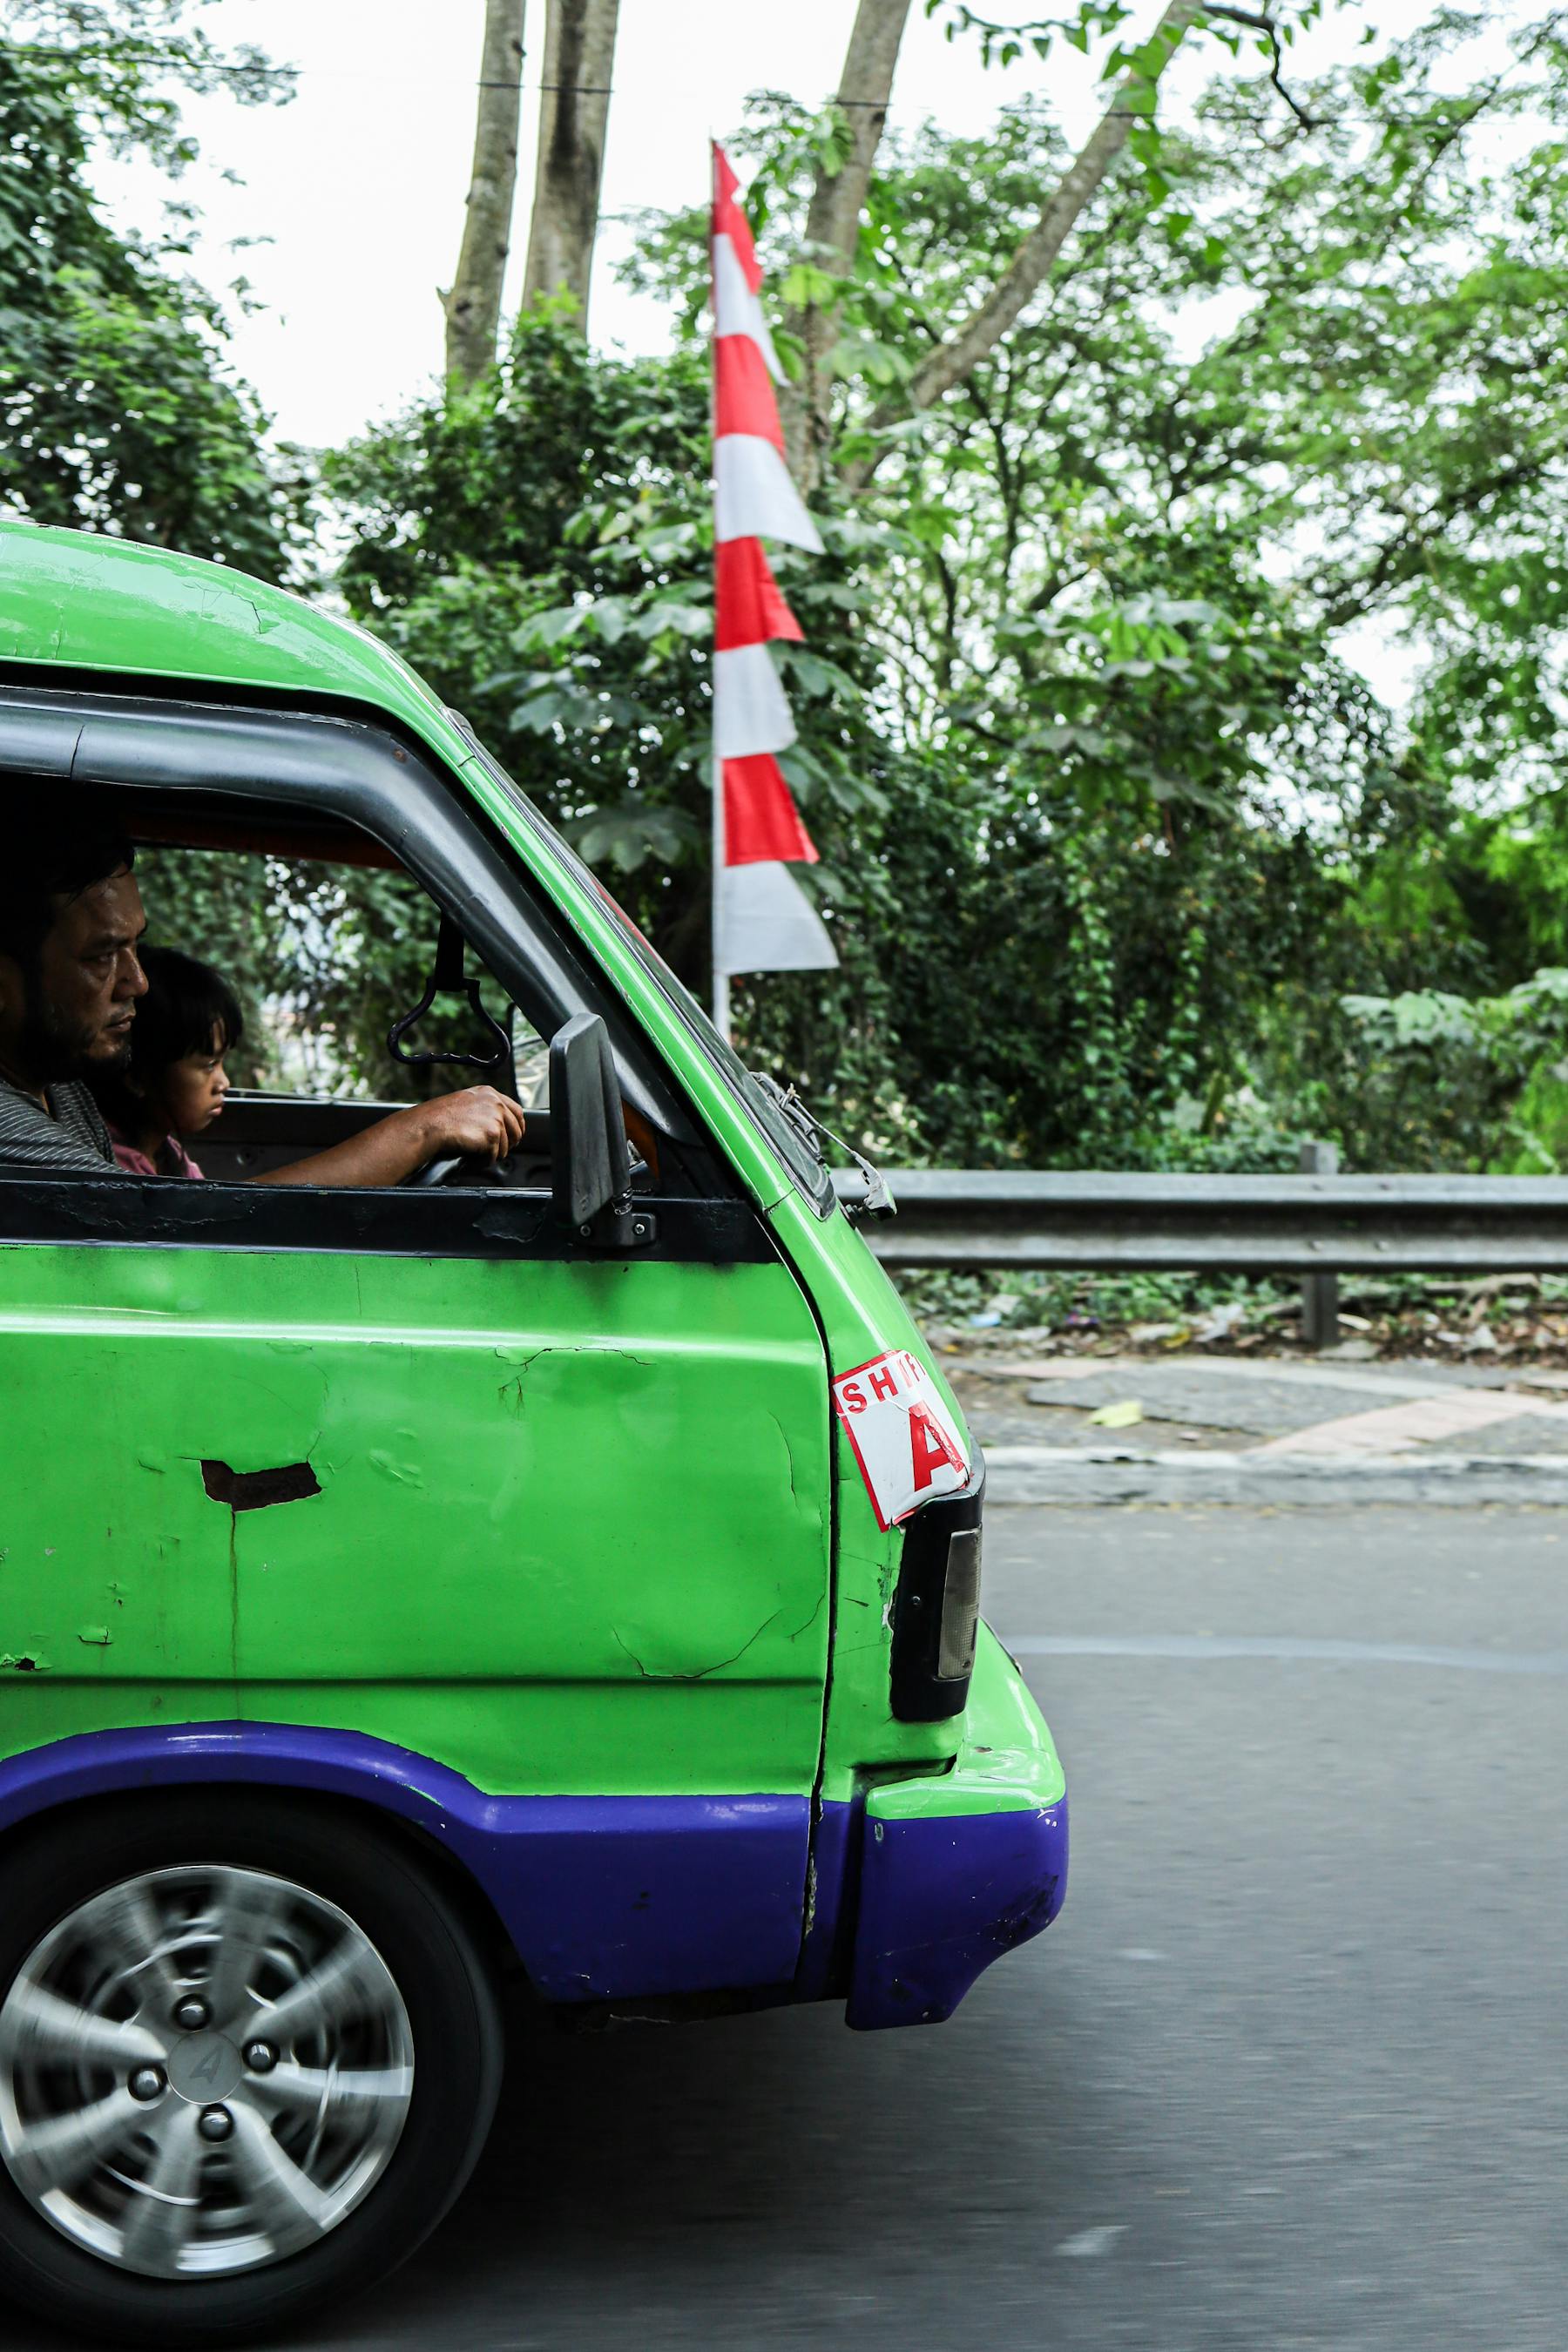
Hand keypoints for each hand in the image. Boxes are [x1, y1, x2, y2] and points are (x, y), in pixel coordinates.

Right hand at [411, 1086, 525, 1166]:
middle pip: (517, 1129)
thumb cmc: (439, 1117)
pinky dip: (483, 1161)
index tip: (514, 1136)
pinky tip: (472, 1158)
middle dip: (510, 1143)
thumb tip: (496, 1123)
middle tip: (497, 1152)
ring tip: (476, 1155)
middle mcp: (495, 1103)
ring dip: (492, 1154)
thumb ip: (484, 1108)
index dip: (517, 1126)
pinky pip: (494, 1156)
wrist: (428, 1125)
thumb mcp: (466, 1102)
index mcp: (489, 1093)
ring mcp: (495, 1119)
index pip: (516, 1111)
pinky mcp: (492, 1135)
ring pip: (506, 1146)